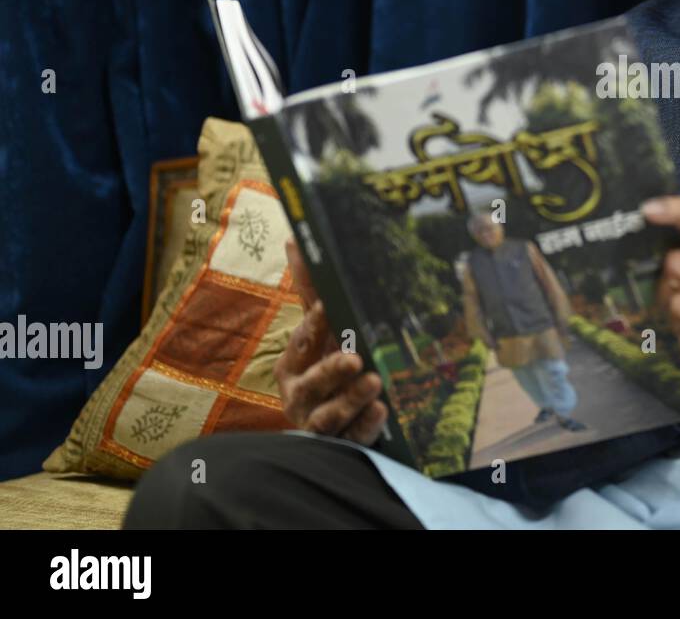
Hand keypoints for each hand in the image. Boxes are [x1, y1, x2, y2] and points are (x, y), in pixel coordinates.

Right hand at [274, 240, 388, 443]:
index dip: (313, 325)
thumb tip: (295, 240)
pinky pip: (352, 438)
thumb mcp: (317, 332)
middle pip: (311, 384)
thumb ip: (310, 292)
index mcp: (292, 366)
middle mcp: (299, 396)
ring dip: (351, 400)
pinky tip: (382, 411)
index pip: (301, 343)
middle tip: (355, 358)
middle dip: (331, 371)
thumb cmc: (322, 367)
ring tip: (375, 381)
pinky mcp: (339, 445)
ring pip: (328, 416)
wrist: (329, 425)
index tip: (328, 307)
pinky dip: (365, 426)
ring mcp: (316, 423)